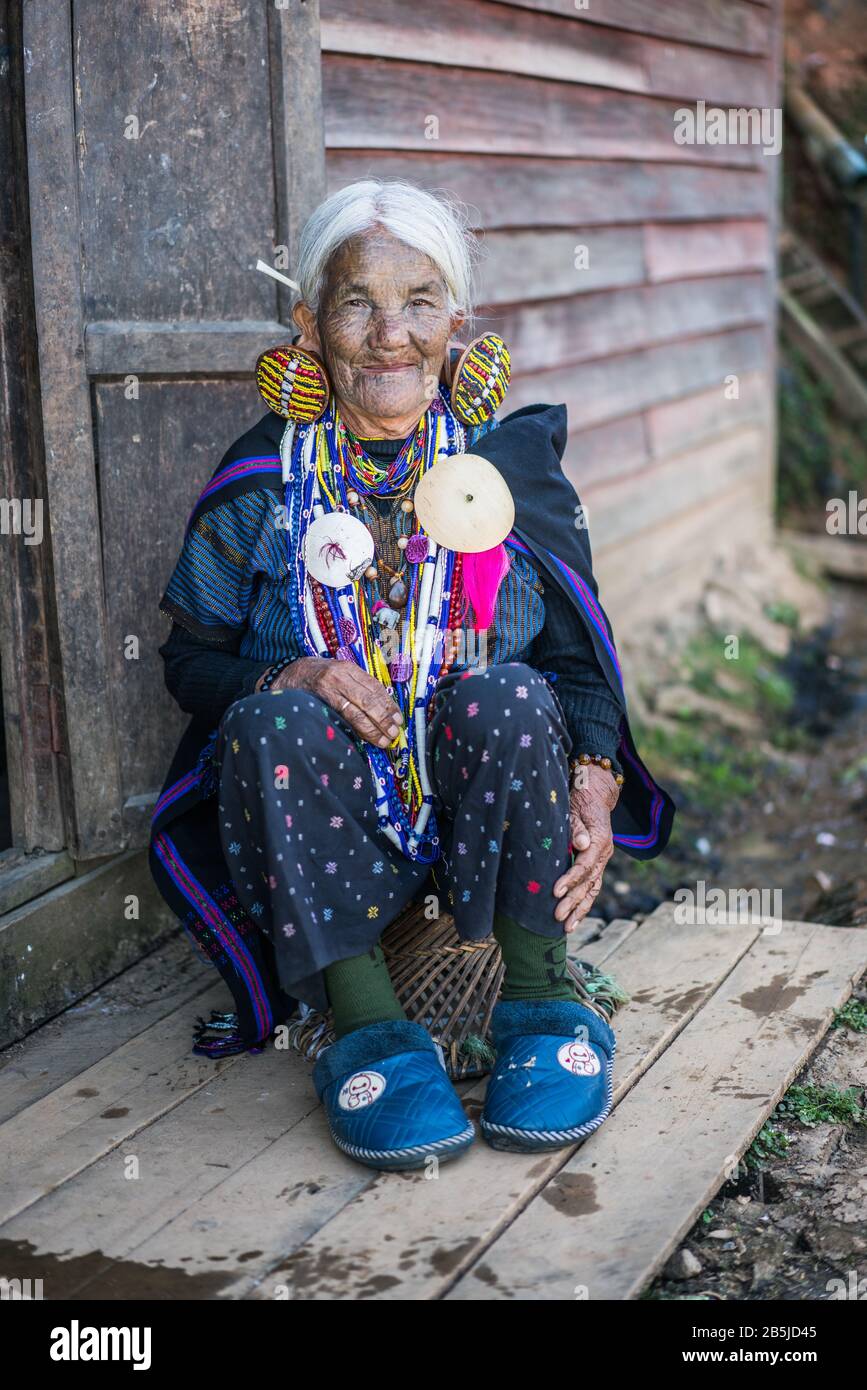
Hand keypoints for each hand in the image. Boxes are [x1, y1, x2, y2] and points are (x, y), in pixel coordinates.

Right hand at [260, 656, 402, 749]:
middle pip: (367, 700)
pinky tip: (363, 737)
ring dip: (371, 729)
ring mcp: (326, 690)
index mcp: (348, 668)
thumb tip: (383, 709)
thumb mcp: (339, 674)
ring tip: (383, 740)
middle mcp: (338, 677)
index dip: (389, 705)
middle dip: (383, 719)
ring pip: (355, 712)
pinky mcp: (317, 703)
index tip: (398, 719)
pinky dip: (354, 730)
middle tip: (393, 733)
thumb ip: (358, 686)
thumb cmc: (318, 677)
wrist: (287, 675)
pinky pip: (340, 719)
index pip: (374, 688)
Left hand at [552, 763, 618, 931]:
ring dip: (580, 910)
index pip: (584, 866)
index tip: (554, 892)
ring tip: (566, 928)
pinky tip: (575, 920)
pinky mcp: (597, 864)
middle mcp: (604, 854)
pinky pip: (592, 888)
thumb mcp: (575, 807)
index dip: (570, 880)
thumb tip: (582, 843)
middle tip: (556, 916)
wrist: (595, 793)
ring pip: (593, 889)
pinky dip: (584, 904)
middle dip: (572, 901)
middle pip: (588, 883)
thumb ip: (577, 827)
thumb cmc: (580, 800)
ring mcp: (602, 861)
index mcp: (600, 841)